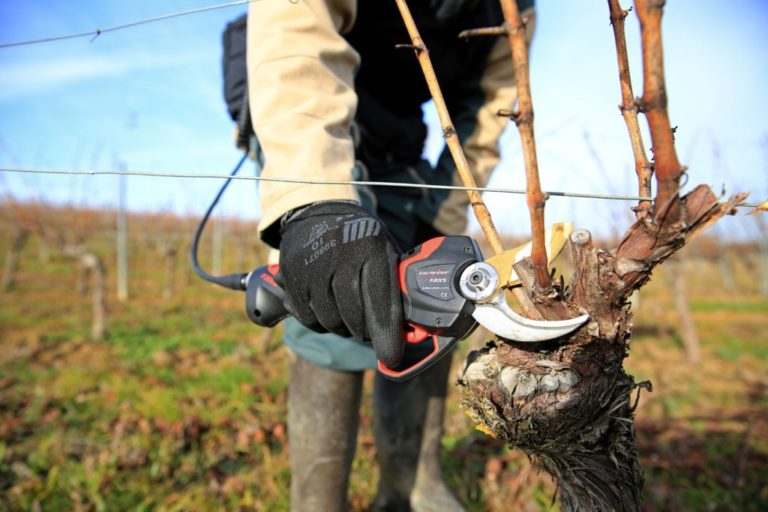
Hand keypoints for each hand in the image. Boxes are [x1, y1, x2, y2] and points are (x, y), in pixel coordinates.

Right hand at [278, 202, 403, 366]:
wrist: (317, 212)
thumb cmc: (360, 239)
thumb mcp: (385, 249)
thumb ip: (394, 284)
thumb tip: (409, 329)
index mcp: (372, 248)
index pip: (381, 302)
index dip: (386, 335)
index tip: (391, 357)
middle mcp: (341, 255)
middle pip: (355, 318)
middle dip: (365, 331)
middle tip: (368, 329)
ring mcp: (313, 266)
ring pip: (331, 321)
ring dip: (343, 328)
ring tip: (348, 315)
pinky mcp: (291, 275)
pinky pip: (308, 318)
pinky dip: (321, 323)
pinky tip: (327, 309)